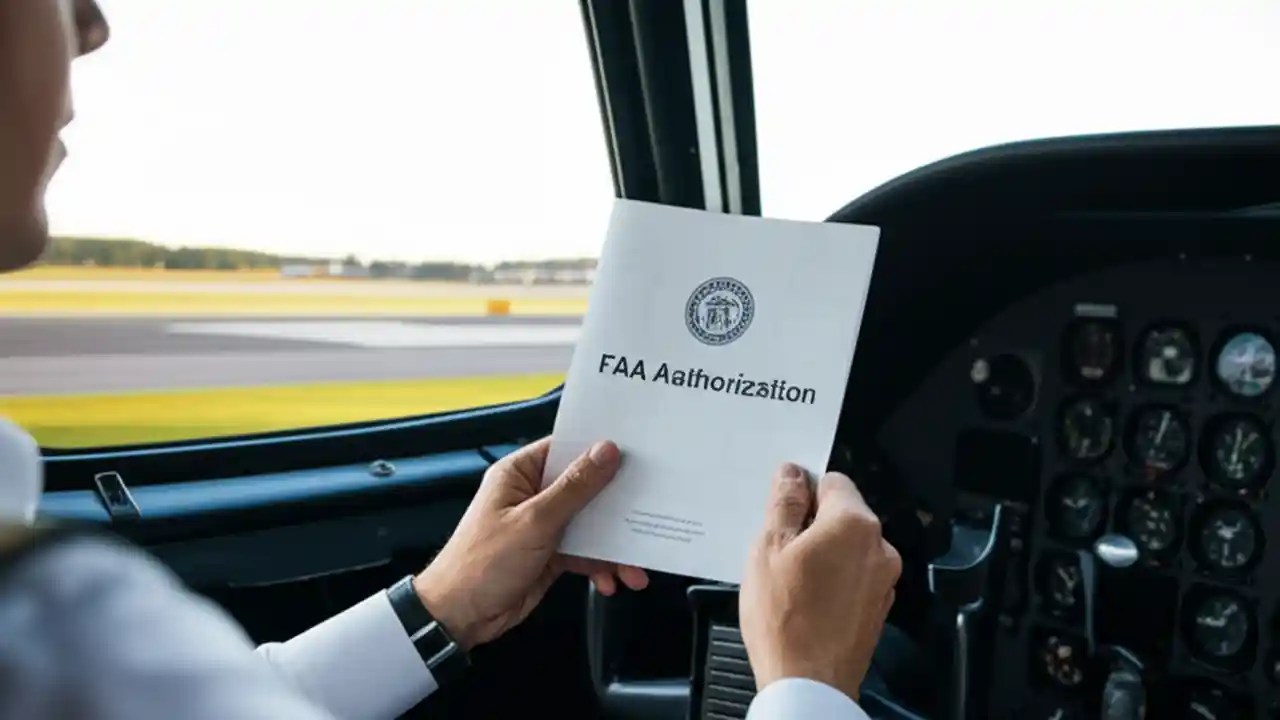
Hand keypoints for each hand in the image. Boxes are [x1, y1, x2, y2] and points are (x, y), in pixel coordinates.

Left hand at [415, 437, 648, 649]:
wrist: (459, 617)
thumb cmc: (480, 563)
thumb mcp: (534, 521)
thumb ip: (574, 488)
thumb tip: (604, 453)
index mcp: (520, 473)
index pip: (565, 449)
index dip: (598, 451)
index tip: (633, 454)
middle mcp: (532, 495)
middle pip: (585, 488)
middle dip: (615, 506)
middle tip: (645, 512)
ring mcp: (542, 526)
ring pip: (590, 525)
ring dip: (613, 545)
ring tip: (634, 564)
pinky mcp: (550, 554)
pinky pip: (585, 553)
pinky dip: (600, 566)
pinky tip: (611, 579)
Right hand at [739, 464, 901, 700]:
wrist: (809, 683)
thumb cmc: (785, 617)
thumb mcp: (769, 548)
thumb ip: (785, 503)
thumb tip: (792, 473)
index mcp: (854, 524)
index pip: (833, 481)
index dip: (803, 492)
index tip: (782, 514)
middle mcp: (879, 547)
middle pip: (843, 515)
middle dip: (812, 525)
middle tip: (779, 553)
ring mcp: (883, 580)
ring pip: (848, 548)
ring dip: (823, 554)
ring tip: (791, 582)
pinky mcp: (878, 607)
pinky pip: (854, 577)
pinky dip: (834, 581)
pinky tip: (808, 602)